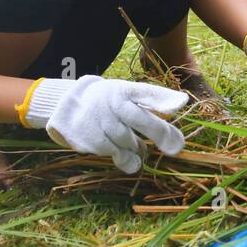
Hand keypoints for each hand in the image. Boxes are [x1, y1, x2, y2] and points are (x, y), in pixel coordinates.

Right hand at [22, 75, 188, 173]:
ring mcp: (99, 120)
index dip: (163, 98)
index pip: (145, 92)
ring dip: (138, 148)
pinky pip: (113, 152)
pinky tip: (121, 153)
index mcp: (123, 90)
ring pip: (129, 141)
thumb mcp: (126, 95)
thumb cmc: (106, 102)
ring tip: (138, 148)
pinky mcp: (88, 137)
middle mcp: (112, 102)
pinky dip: (121, 156)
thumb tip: (180, 108)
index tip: (182, 104)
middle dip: (161, 134)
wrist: (65, 105)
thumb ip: (152, 102)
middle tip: (176, 148)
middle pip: (141, 120)